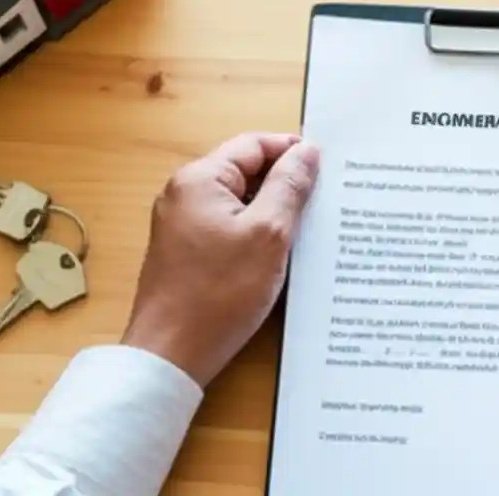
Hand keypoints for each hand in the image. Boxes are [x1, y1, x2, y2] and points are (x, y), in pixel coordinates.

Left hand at [122, 132, 319, 386]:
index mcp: (200, 179)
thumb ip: (289, 186)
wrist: (170, 353)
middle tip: (325, 201)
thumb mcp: (268, 234)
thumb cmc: (220, 293)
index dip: (292, 151)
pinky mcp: (185, 251)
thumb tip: (307, 151)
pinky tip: (279, 252)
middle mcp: (184, 194)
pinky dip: (255, 233)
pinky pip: (227, 227)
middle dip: (284, 183)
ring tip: (308, 228)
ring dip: (272, 211)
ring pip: (238, 201)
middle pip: (245, 171)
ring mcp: (181, 224)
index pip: (253, 144)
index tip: (328, 168)